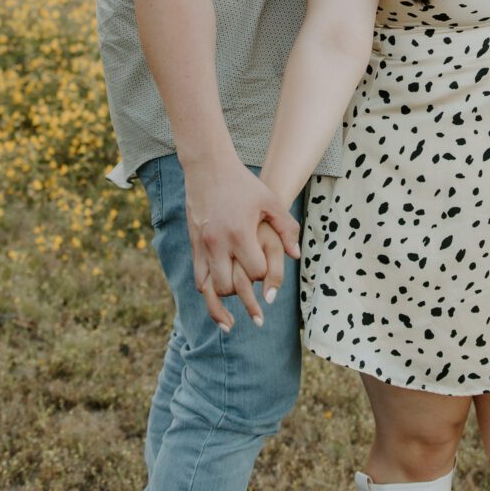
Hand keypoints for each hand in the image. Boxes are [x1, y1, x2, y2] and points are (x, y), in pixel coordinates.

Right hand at [184, 154, 300, 330]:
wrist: (208, 168)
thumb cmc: (244, 184)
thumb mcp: (270, 202)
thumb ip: (286, 229)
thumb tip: (296, 256)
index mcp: (240, 232)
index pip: (255, 271)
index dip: (264, 275)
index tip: (268, 271)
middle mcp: (218, 242)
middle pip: (229, 287)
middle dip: (243, 298)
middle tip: (255, 311)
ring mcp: (202, 245)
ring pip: (209, 288)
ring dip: (222, 303)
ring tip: (230, 322)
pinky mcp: (194, 244)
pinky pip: (198, 278)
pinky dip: (207, 291)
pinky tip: (217, 299)